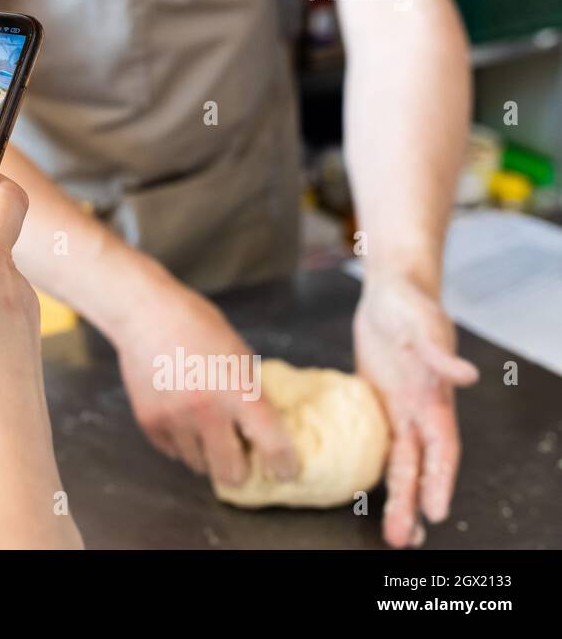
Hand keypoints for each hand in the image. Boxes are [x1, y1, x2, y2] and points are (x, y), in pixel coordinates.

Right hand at [113, 272, 299, 486]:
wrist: (145, 315)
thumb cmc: (196, 325)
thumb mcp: (238, 353)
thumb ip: (249, 391)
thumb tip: (260, 426)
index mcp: (240, 392)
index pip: (273, 445)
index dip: (284, 464)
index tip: (285, 469)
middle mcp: (208, 412)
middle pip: (231, 473)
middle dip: (240, 470)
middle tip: (240, 458)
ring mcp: (176, 420)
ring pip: (199, 465)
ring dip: (207, 454)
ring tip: (205, 431)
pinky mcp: (150, 422)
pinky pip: (173, 451)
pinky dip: (181, 443)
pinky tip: (182, 419)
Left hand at [354, 273, 477, 547]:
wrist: (389, 291)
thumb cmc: (412, 306)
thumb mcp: (425, 326)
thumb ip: (441, 354)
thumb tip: (468, 377)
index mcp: (433, 399)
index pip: (441, 449)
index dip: (440, 481)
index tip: (436, 513)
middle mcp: (417, 410)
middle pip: (415, 464)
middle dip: (411, 501)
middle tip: (402, 538)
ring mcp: (394, 407)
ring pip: (395, 459)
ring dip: (393, 494)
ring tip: (391, 528)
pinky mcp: (370, 399)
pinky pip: (370, 436)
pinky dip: (370, 461)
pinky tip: (361, 486)